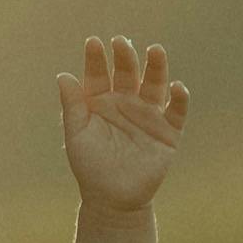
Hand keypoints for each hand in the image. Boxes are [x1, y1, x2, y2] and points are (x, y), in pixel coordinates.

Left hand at [56, 35, 188, 217]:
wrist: (113, 200)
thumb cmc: (90, 167)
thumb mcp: (77, 136)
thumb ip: (72, 106)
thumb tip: (63, 75)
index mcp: (101, 102)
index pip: (98, 74)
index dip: (96, 59)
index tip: (93, 43)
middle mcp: (126, 103)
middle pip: (127, 73)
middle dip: (125, 57)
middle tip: (121, 42)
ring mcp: (148, 115)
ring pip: (155, 85)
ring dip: (157, 68)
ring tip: (155, 50)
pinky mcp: (167, 132)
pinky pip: (176, 111)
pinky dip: (179, 99)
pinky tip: (177, 87)